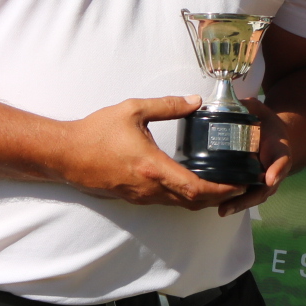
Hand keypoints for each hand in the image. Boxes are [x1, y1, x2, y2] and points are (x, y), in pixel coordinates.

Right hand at [56, 95, 245, 209]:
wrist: (65, 154)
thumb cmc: (96, 132)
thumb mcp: (133, 110)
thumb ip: (167, 105)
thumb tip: (195, 101)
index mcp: (153, 168)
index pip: (196, 189)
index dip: (222, 190)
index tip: (240, 185)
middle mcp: (149, 189)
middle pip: (192, 203)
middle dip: (219, 197)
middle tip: (239, 186)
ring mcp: (140, 197)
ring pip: (179, 205)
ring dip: (202, 199)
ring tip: (222, 185)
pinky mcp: (132, 198)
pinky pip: (166, 202)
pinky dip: (185, 197)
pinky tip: (192, 183)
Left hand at [218, 98, 290, 217]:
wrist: (272, 136)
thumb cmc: (265, 123)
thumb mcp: (261, 111)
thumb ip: (250, 107)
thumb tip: (235, 103)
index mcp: (280, 151)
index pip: (282, 161)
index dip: (276, 170)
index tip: (269, 179)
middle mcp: (274, 170)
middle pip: (265, 189)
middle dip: (248, 198)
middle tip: (231, 204)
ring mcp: (264, 180)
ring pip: (254, 196)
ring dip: (239, 204)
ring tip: (223, 210)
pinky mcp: (252, 184)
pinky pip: (245, 196)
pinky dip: (234, 202)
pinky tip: (217, 206)